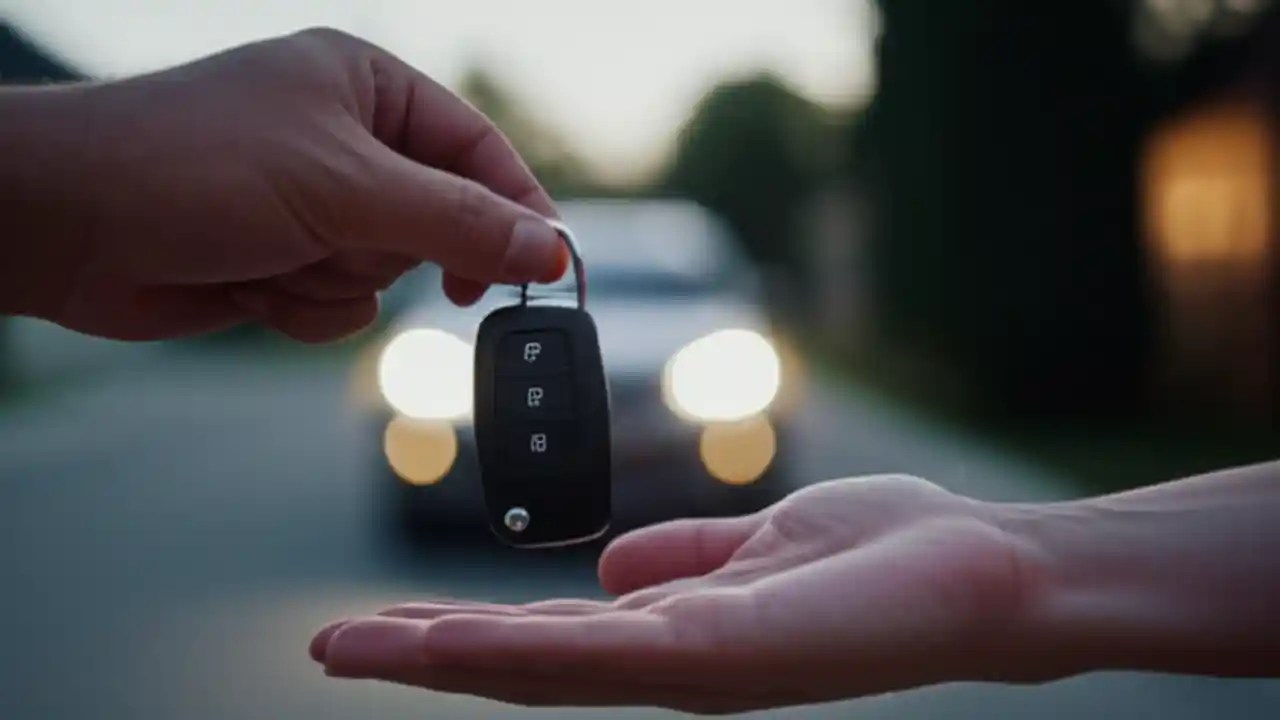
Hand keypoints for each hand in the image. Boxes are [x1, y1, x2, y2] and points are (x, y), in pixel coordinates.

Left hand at [4, 28, 564, 341]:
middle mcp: (345, 142)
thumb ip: (459, 222)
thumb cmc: (190, 166)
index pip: (478, 149)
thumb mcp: (346, 188)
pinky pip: (339, 306)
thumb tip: (549, 250)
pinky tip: (252, 283)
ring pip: (387, 275)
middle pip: (437, 221)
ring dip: (334, 281)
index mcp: (367, 87)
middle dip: (391, 249)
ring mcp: (312, 204)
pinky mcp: (280, 259)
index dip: (516, 209)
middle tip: (350, 247)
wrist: (63, 225)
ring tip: (273, 254)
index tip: (547, 270)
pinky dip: (303, 307)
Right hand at [309, 476, 1038, 713]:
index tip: (386, 628)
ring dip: (440, 660)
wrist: (988, 574)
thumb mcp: (760, 544)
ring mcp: (695, 668)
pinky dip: (516, 650)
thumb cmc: (887, 557)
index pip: (550, 640)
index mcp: (678, 632)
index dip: (464, 636)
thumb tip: (608, 567)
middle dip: (423, 659)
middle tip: (326, 649)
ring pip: (542, 670)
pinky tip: (446, 643)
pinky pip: (603, 653)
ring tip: (348, 648)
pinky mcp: (726, 654)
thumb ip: (686, 554)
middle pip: (526, 666)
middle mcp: (674, 664)